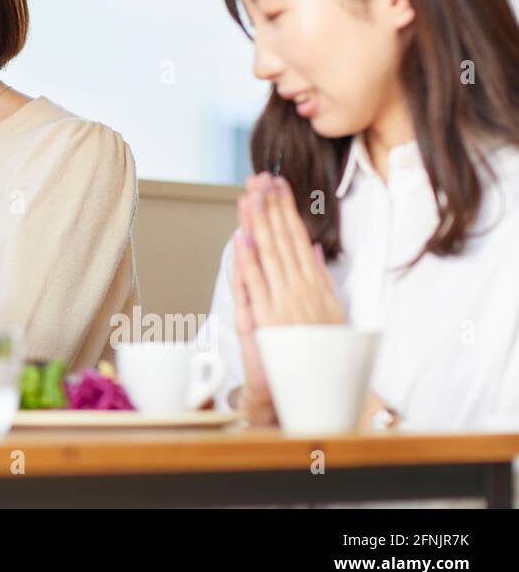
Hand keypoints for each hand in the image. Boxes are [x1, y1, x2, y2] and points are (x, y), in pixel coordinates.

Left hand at [231, 173, 343, 423]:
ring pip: (268, 254)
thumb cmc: (320, 355)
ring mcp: (283, 303)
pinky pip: (255, 283)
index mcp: (316, 285)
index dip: (285, 209)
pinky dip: (249, 259)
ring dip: (259, 222)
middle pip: (283, 239)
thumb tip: (312, 247)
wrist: (313, 393)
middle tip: (260, 177)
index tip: (276, 185)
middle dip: (271, 206)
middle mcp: (301, 290)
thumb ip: (318, 277)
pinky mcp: (266, 319)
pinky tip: (242, 236)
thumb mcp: (329, 312)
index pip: (298, 237)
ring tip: (250, 194)